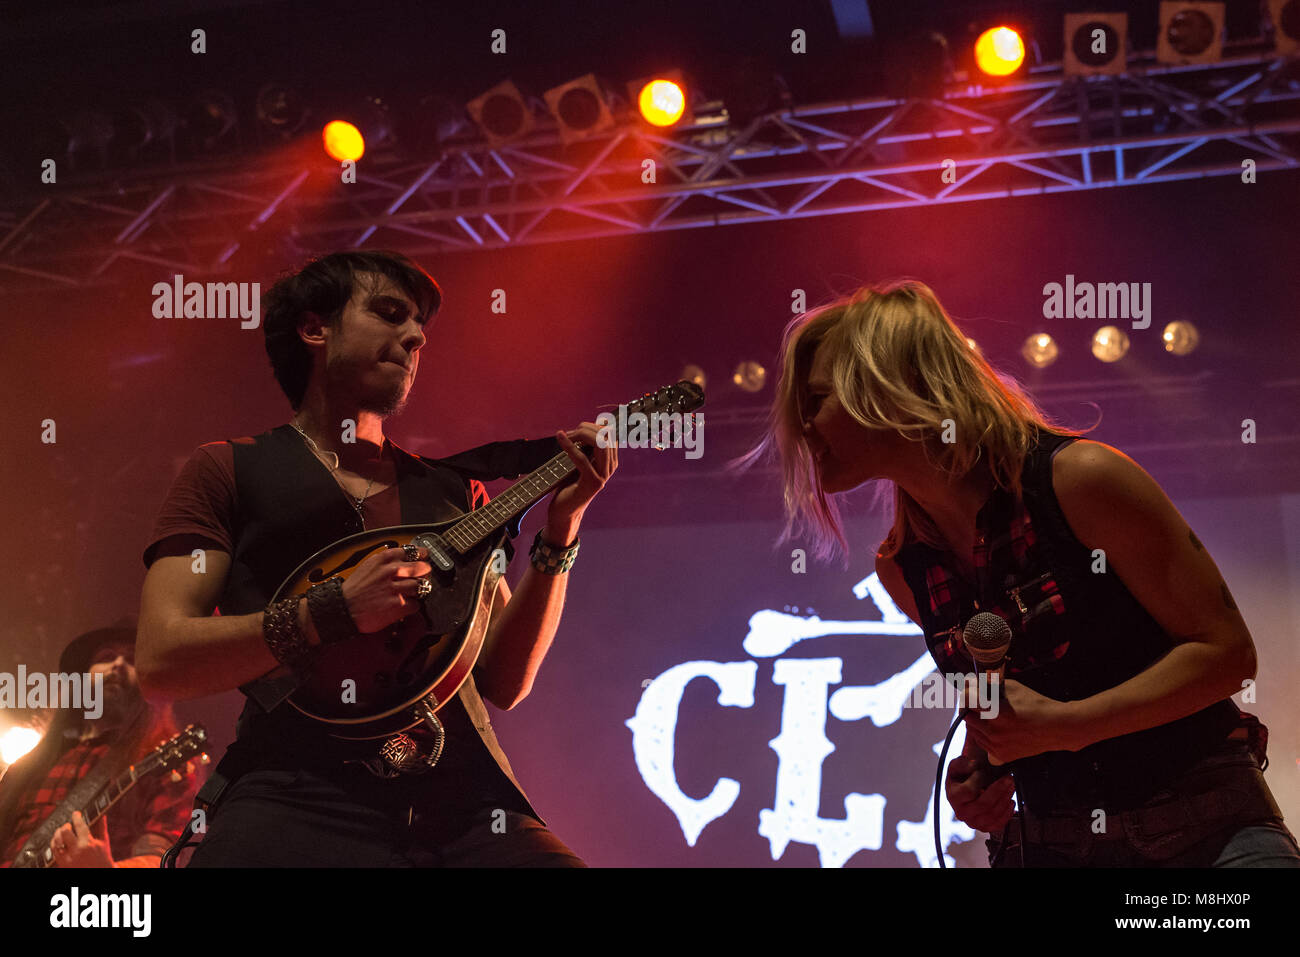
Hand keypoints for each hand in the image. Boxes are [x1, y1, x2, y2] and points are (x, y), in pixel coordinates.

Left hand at [50, 811, 114, 867]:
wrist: (100, 873)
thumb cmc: (103, 857)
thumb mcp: (104, 842)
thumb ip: (101, 827)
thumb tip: (102, 814)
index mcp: (88, 843)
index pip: (79, 826)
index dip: (76, 817)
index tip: (76, 813)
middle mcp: (77, 851)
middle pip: (64, 832)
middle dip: (65, 826)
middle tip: (68, 825)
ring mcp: (68, 859)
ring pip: (56, 842)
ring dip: (57, 835)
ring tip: (61, 832)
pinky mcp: (63, 865)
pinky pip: (54, 852)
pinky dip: (54, 845)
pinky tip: (58, 842)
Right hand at [339, 546, 432, 632]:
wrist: (343, 608)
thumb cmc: (354, 590)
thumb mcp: (368, 567)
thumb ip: (386, 562)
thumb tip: (404, 560)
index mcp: (383, 560)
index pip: (412, 551)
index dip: (421, 555)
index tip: (424, 558)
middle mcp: (391, 572)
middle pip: (422, 567)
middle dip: (424, 573)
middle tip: (422, 577)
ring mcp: (395, 589)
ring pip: (421, 586)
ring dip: (418, 591)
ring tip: (410, 594)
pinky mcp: (398, 606)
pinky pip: (416, 604)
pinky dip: (412, 606)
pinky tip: (404, 606)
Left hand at [547, 422, 616, 531]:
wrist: (564, 511)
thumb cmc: (568, 485)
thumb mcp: (578, 463)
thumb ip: (584, 448)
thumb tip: (583, 428)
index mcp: (610, 461)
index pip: (608, 434)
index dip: (592, 426)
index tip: (575, 429)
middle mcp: (610, 468)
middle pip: (606, 436)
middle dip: (586, 428)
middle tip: (568, 432)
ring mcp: (603, 476)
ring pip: (599, 443)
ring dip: (580, 435)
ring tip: (565, 435)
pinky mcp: (593, 483)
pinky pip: (582, 458)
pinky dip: (569, 445)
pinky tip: (560, 438)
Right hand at [945, 755, 1015, 832]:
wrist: (963, 790)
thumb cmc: (960, 777)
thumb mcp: (957, 766)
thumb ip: (963, 763)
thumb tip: (975, 765)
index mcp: (953, 797)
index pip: (969, 791)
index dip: (979, 780)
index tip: (984, 770)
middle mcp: (961, 813)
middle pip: (984, 805)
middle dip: (999, 790)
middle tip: (1009, 778)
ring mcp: (973, 822)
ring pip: (993, 815)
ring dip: (1005, 799)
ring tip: (1011, 787)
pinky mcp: (983, 828)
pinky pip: (998, 824)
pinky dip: (1007, 813)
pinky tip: (1010, 801)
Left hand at [960, 677, 1080, 763]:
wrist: (1057, 728)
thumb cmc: (1035, 704)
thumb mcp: (1012, 687)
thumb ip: (986, 684)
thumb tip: (967, 681)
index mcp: (996, 712)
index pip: (967, 699)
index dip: (967, 692)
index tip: (971, 690)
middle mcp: (994, 732)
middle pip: (966, 716)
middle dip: (971, 707)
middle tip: (981, 702)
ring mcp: (997, 746)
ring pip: (972, 731)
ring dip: (976, 721)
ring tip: (990, 715)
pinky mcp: (1001, 756)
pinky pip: (981, 743)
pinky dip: (983, 734)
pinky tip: (996, 728)